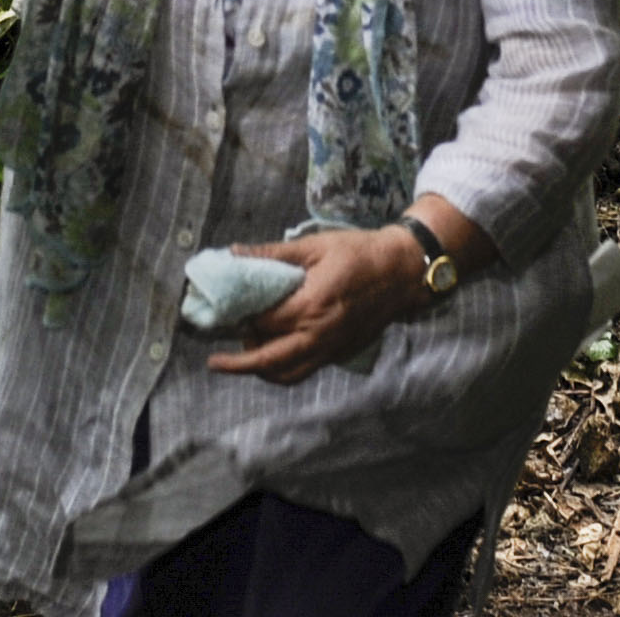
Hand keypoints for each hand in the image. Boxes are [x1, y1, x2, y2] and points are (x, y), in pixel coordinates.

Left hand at [203, 224, 425, 383]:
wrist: (402, 271)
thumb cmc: (358, 252)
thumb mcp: (314, 245)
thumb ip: (273, 253)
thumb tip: (234, 253)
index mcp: (311, 306)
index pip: (263, 324)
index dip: (242, 319)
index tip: (228, 310)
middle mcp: (320, 335)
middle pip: (270, 361)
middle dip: (239, 363)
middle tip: (217, 361)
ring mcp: (332, 349)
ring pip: (289, 375)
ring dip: (263, 370)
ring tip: (248, 352)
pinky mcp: (341, 354)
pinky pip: (307, 369)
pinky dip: (286, 366)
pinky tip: (277, 349)